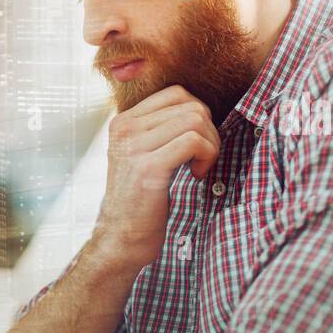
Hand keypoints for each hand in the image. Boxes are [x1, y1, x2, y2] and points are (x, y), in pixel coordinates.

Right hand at [92, 86, 219, 268]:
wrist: (121, 239)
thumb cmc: (141, 201)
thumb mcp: (143, 156)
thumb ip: (161, 130)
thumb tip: (200, 110)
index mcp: (122, 122)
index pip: (176, 94)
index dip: (198, 115)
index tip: (194, 144)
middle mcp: (124, 129)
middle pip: (190, 105)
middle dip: (209, 131)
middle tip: (202, 159)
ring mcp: (133, 147)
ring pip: (195, 120)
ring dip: (210, 145)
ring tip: (200, 167)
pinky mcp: (148, 167)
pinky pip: (193, 141)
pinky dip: (206, 156)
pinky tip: (197, 175)